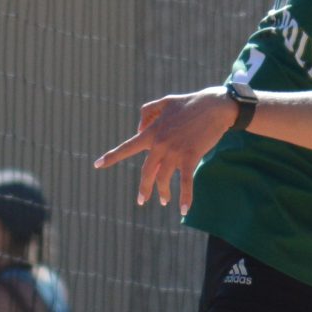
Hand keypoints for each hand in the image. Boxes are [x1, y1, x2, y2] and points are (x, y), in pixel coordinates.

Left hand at [95, 88, 235, 210]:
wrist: (215, 106)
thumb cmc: (191, 103)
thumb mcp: (165, 102)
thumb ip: (147, 113)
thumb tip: (138, 129)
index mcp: (151, 132)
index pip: (127, 147)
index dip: (111, 157)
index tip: (96, 165)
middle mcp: (159, 144)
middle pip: (146, 172)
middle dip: (143, 188)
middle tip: (141, 200)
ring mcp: (174, 152)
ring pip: (163, 178)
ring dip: (163, 192)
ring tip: (164, 201)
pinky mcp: (190, 156)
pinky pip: (185, 181)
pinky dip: (185, 196)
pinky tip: (184, 209)